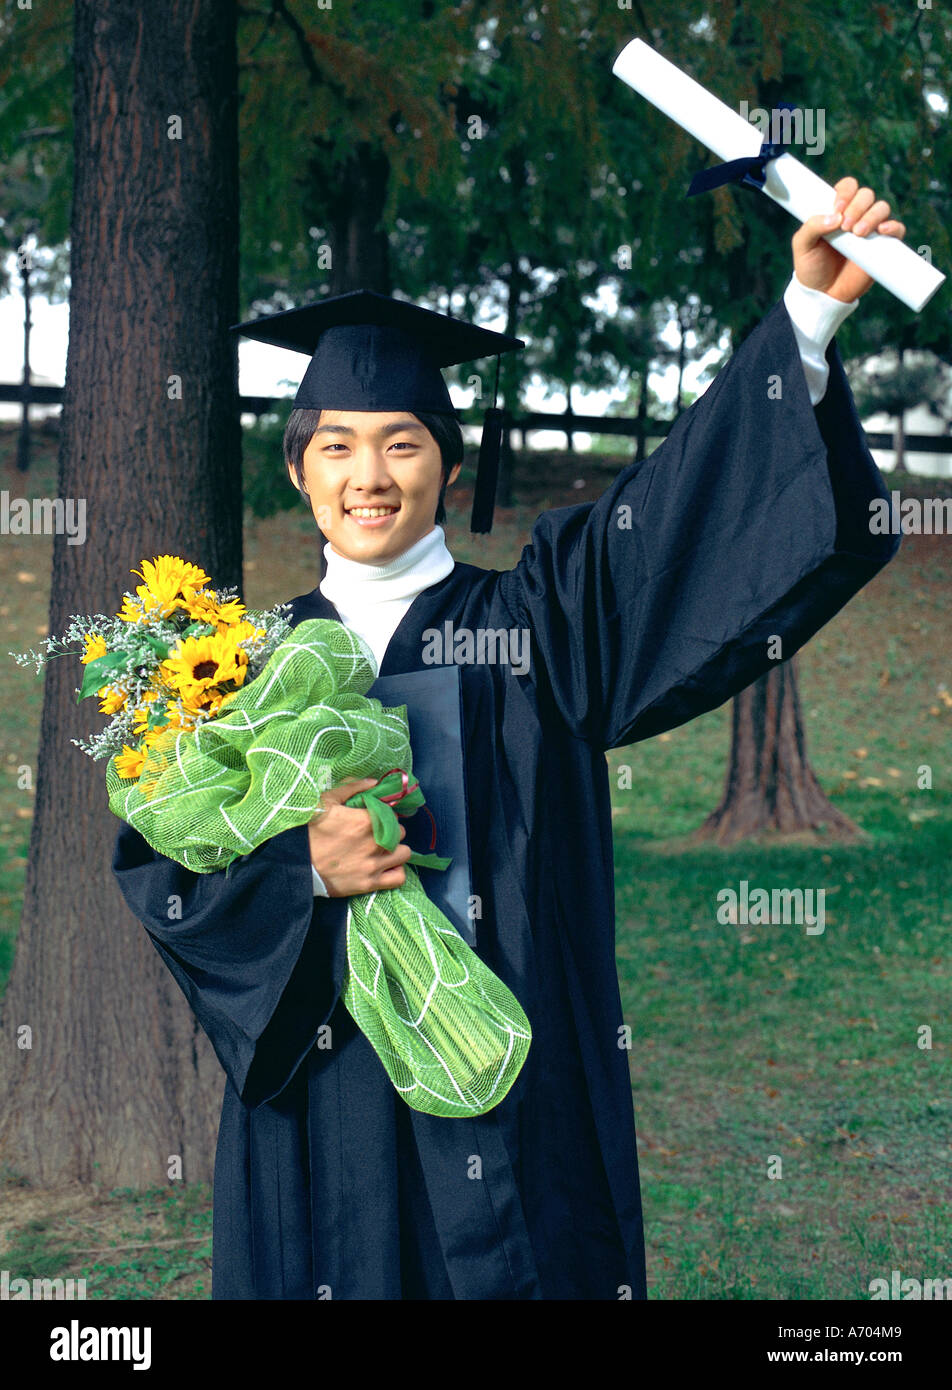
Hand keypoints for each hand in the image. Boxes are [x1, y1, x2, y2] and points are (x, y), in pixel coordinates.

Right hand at [308, 777, 411, 896]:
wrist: (294, 863)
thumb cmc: (309, 830)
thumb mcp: (326, 801)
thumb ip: (352, 787)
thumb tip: (375, 782)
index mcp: (366, 820)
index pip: (391, 814)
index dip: (384, 816)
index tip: (374, 819)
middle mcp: (374, 842)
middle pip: (400, 833)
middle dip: (391, 832)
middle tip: (377, 835)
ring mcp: (373, 865)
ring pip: (404, 854)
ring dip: (396, 851)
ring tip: (384, 851)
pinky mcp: (369, 884)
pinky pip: (399, 878)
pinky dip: (396, 871)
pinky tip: (386, 867)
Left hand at [792, 176, 906, 302]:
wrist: (823, 295)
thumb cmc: (811, 267)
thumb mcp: (802, 246)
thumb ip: (811, 227)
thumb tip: (835, 216)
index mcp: (837, 210)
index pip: (848, 187)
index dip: (845, 193)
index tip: (837, 209)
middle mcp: (856, 216)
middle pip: (866, 195)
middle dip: (858, 206)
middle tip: (846, 227)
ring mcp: (871, 230)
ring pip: (882, 208)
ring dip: (872, 216)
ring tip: (858, 234)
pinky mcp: (883, 246)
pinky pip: (896, 229)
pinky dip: (893, 226)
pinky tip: (882, 231)